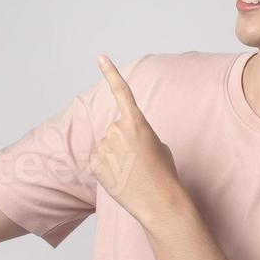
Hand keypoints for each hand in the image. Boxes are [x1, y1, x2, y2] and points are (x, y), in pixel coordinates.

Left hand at [89, 55, 182, 225]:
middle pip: (115, 129)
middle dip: (124, 141)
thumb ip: (139, 133)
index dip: (110, 73)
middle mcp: (117, 130)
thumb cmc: (164, 174)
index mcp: (136, 122)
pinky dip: (108, 168)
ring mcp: (104, 147)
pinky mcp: (95, 163)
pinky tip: (121, 178)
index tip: (100, 57)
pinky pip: (100, 160)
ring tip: (132, 171)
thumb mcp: (158, 145)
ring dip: (116, 155)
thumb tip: (124, 138)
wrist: (159, 202)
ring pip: (107, 145)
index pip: (122, 92)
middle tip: (140, 161)